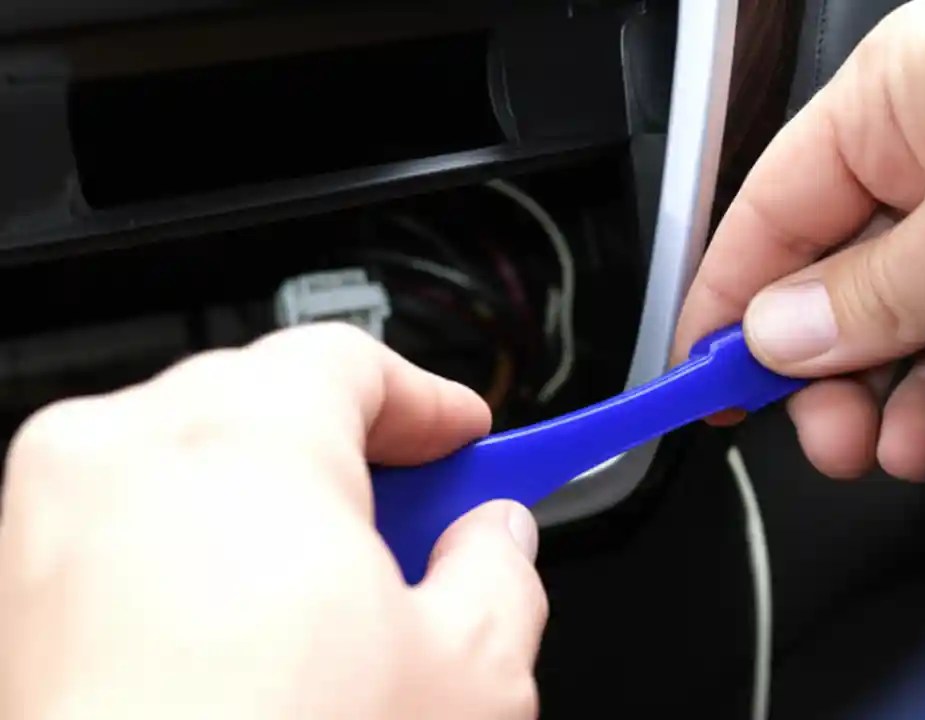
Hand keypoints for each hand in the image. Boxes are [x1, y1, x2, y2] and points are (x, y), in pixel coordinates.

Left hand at [0, 324, 545, 719]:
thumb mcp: (470, 676)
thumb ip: (500, 572)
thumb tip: (495, 542)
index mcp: (244, 443)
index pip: (350, 360)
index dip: (429, 400)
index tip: (466, 439)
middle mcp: (125, 461)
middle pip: (266, 399)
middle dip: (355, 451)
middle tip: (424, 521)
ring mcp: (49, 533)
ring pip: (189, 462)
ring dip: (276, 504)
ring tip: (341, 597)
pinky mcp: (15, 606)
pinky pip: (126, 531)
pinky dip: (200, 554)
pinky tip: (255, 642)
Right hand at [675, 0, 924, 480]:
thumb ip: (864, 298)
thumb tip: (776, 332)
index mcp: (898, 98)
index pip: (771, 210)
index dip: (727, 301)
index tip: (696, 376)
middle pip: (836, 274)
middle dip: (821, 366)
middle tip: (817, 433)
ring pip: (907, 318)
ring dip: (889, 393)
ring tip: (885, 447)